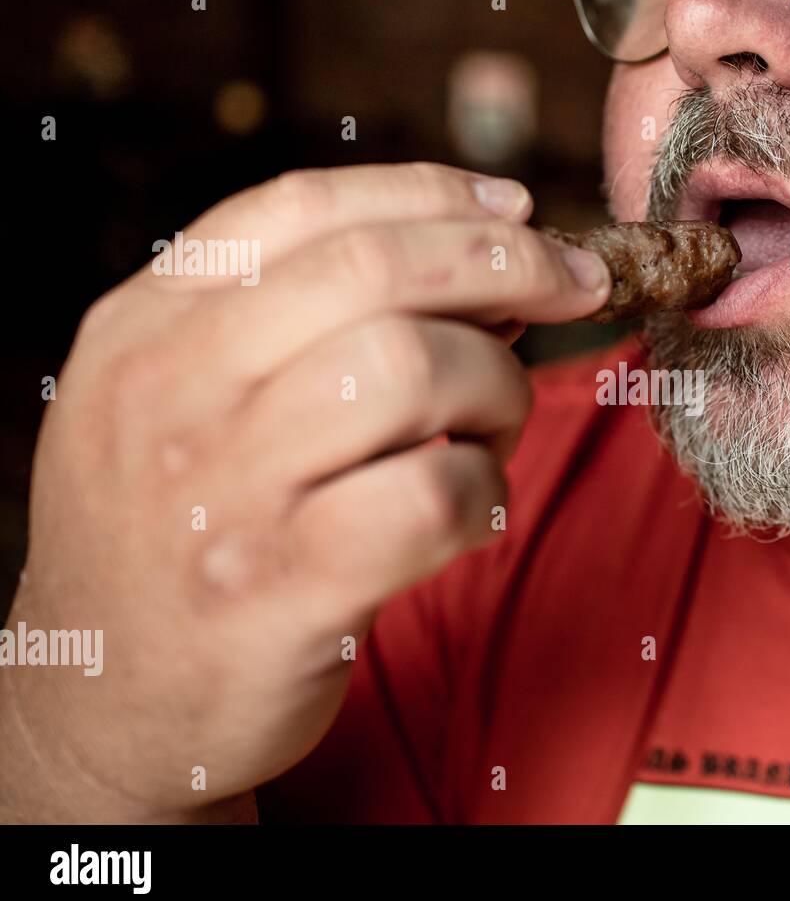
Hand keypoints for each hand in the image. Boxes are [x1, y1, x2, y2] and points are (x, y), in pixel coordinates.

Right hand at [0, 163, 608, 821]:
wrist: (102, 706)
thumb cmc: (176, 536)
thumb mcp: (176, 402)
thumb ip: (284, 322)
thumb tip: (476, 265)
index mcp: (145, 327)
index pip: (303, 208)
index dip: (433, 195)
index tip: (517, 212)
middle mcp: (172, 394)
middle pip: (374, 271)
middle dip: (507, 266)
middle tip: (575, 290)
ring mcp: (223, 494)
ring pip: (415, 370)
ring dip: (498, 388)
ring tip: (492, 427)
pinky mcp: (281, 592)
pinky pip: (434, 496)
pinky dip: (485, 490)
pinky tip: (471, 509)